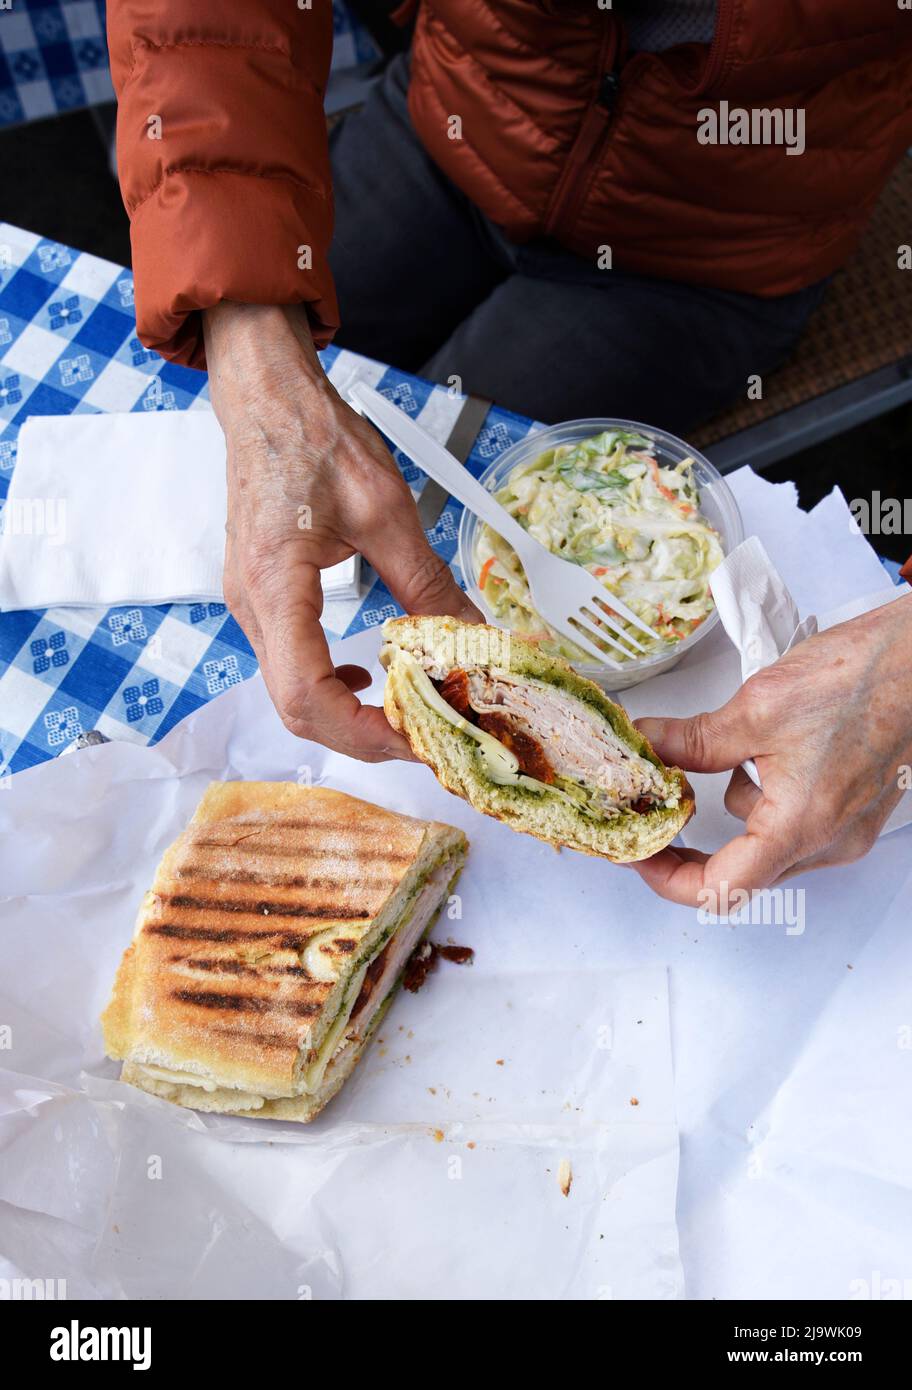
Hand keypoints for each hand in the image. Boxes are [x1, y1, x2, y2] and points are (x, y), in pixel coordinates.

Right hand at [203, 302, 481, 760]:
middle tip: (428, 734)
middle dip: (365, 735)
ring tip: (409, 709)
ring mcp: (250, 607)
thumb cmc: (313, 437)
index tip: (418, 735)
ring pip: (293, 695)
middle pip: (298, 710)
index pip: (306, 694)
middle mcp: (252, 606)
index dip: (363, 731)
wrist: (267, 399)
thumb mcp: (386, 509)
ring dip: (351, 716)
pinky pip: (291, 666)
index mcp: (275, 584)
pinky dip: (333, 688)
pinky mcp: (260, 601)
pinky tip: (369, 674)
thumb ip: (426, 582)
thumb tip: (471, 634)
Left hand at [632, 593, 911, 902]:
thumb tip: (646, 746)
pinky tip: (767, 750)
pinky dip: (765, 798)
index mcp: (800, 827)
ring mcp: (847, 831)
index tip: (636, 852)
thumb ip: (693, 740)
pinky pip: (794, 823)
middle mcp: (829, 843)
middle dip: (692, 844)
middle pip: (742, 872)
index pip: (719, 888)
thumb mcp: (757, 708)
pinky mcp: (856, 812)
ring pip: (767, 844)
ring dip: (733, 810)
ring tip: (723, 756)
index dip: (666, 877)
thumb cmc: (861, 679)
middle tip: (654, 812)